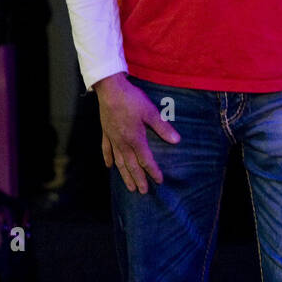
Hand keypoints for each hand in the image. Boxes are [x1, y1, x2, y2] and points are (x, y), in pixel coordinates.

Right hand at [95, 72, 180, 193]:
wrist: (110, 89)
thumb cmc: (131, 99)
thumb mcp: (150, 112)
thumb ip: (163, 128)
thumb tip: (176, 141)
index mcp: (135, 139)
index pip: (146, 160)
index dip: (153, 171)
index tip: (159, 181)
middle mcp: (123, 142)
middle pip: (131, 165)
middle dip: (138, 179)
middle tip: (143, 191)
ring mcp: (112, 138)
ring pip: (118, 161)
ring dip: (124, 174)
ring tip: (129, 186)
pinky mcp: (105, 132)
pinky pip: (106, 149)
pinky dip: (108, 158)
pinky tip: (108, 166)